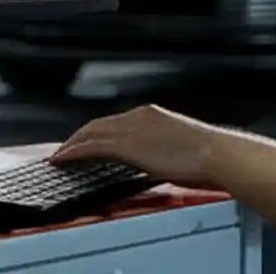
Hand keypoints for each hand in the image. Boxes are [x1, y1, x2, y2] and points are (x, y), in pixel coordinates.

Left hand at [50, 105, 227, 189]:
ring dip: (72, 144)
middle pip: (97, 124)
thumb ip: (161, 150)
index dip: (97, 132)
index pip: (114, 122)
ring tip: (59, 156)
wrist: (215, 154)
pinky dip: (74, 151)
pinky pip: (92, 146)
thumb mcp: (179, 148)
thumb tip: (155, 161)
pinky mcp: (127, 144)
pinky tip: (63, 160)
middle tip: (66, 150)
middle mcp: (137, 116)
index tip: (87, 143)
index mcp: (150, 114)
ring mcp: (131, 128)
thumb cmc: (206, 156)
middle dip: (79, 136)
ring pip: (90, 132)